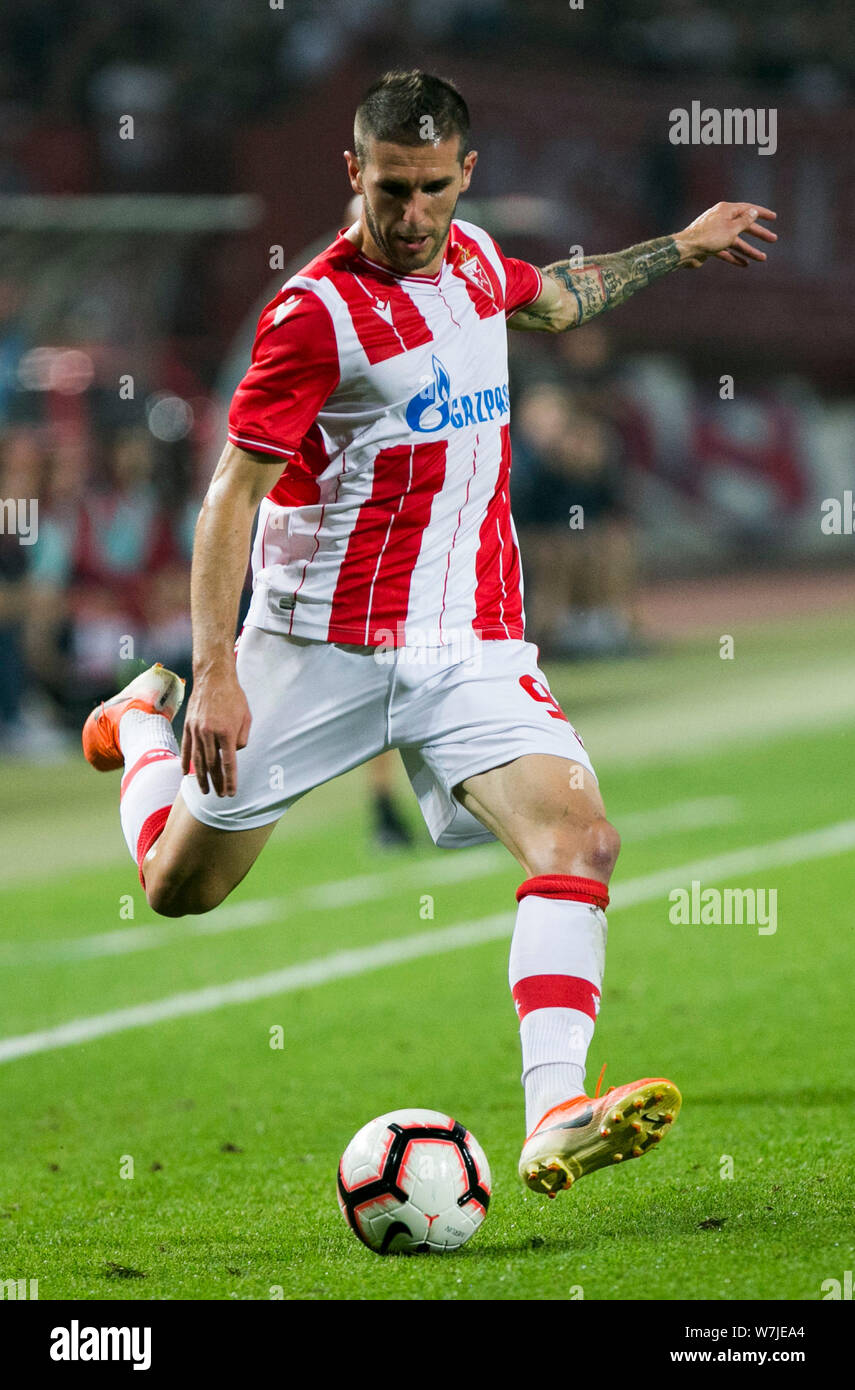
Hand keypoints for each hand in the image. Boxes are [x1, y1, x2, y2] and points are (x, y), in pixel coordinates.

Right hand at [181, 662, 251, 796]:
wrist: (213, 678)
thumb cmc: (234, 697)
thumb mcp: (246, 718)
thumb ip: (242, 739)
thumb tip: (234, 754)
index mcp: (226, 732)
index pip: (229, 764)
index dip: (230, 780)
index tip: (230, 793)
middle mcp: (209, 734)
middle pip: (212, 766)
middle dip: (217, 783)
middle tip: (219, 796)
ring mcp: (196, 731)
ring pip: (197, 760)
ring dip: (201, 778)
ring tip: (205, 791)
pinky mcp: (188, 726)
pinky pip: (186, 749)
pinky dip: (186, 762)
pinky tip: (186, 774)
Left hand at [674, 201, 776, 268]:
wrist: (685, 250)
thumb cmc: (708, 237)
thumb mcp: (731, 228)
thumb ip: (745, 221)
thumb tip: (754, 212)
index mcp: (726, 211)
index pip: (748, 209)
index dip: (762, 213)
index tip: (774, 218)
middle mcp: (721, 220)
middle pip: (744, 226)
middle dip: (759, 234)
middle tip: (773, 239)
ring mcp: (715, 233)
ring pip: (736, 241)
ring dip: (749, 250)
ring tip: (763, 258)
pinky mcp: (709, 246)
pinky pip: (726, 251)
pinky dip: (735, 257)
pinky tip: (745, 265)